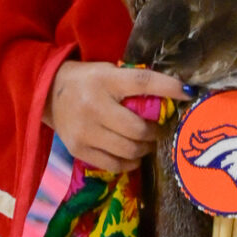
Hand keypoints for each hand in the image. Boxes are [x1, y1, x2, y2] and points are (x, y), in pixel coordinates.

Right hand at [48, 62, 185, 174]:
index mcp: (105, 80)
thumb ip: (133, 84)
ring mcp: (85, 131)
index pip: (142, 82)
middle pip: (138, 128)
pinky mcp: (78, 149)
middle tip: (158, 129)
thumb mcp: (109, 72)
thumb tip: (174, 96)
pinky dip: (129, 163)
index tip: (188, 93)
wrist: (48, 93)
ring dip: (144, 148)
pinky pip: (113, 164)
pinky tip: (132, 156)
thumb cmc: (87, 81)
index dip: (168, 88)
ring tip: (145, 142)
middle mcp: (94, 106)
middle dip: (155, 131)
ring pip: (129, 150)